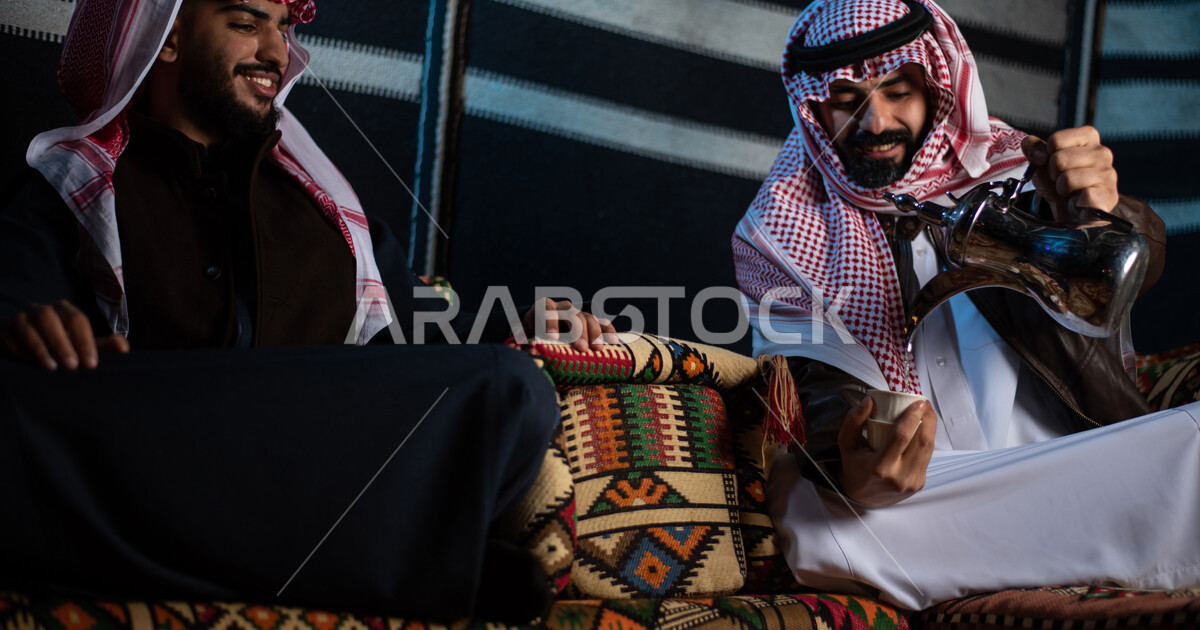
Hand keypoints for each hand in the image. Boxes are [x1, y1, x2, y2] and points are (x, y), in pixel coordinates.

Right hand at [0, 300, 129, 369]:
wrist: (27, 347)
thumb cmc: (62, 346)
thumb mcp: (81, 346)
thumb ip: (101, 346)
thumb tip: (124, 347)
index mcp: (64, 310)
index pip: (77, 319)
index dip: (85, 341)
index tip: (91, 364)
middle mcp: (41, 310)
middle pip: (49, 318)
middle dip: (61, 342)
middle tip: (72, 366)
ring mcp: (20, 318)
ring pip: (26, 324)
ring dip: (39, 347)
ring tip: (51, 368)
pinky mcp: (2, 330)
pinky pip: (8, 336)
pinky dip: (18, 349)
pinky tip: (28, 363)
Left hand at [522, 298, 617, 351]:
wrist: (539, 331)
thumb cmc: (529, 336)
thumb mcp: (522, 336)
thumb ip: (521, 342)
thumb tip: (522, 353)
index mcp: (543, 308)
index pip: (547, 309)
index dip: (550, 322)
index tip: (552, 338)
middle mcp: (562, 308)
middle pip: (572, 314)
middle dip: (577, 331)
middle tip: (581, 349)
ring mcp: (577, 313)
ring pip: (588, 317)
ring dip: (594, 332)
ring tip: (598, 348)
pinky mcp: (588, 322)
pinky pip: (601, 322)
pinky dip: (607, 330)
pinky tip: (614, 341)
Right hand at [837, 395, 935, 507]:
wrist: (863, 498)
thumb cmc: (854, 468)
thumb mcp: (846, 444)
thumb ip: (854, 420)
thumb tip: (869, 400)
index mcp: (880, 467)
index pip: (902, 437)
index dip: (913, 417)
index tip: (919, 402)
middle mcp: (899, 477)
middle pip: (923, 442)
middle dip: (929, 419)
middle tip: (925, 404)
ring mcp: (912, 482)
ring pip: (929, 449)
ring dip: (931, 429)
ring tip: (926, 414)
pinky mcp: (919, 483)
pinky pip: (926, 457)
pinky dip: (926, 441)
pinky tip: (922, 431)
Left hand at [1021, 126, 1117, 222]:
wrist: (1070, 210)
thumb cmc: (1058, 182)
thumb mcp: (1040, 162)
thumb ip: (1032, 147)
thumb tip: (1038, 154)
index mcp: (1088, 137)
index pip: (1056, 140)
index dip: (1046, 156)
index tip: (1053, 165)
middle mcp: (1102, 152)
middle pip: (1059, 159)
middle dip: (1053, 174)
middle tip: (1061, 181)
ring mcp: (1108, 173)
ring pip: (1068, 178)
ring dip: (1062, 189)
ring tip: (1070, 191)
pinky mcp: (1110, 195)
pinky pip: (1085, 195)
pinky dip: (1076, 202)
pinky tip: (1080, 201)